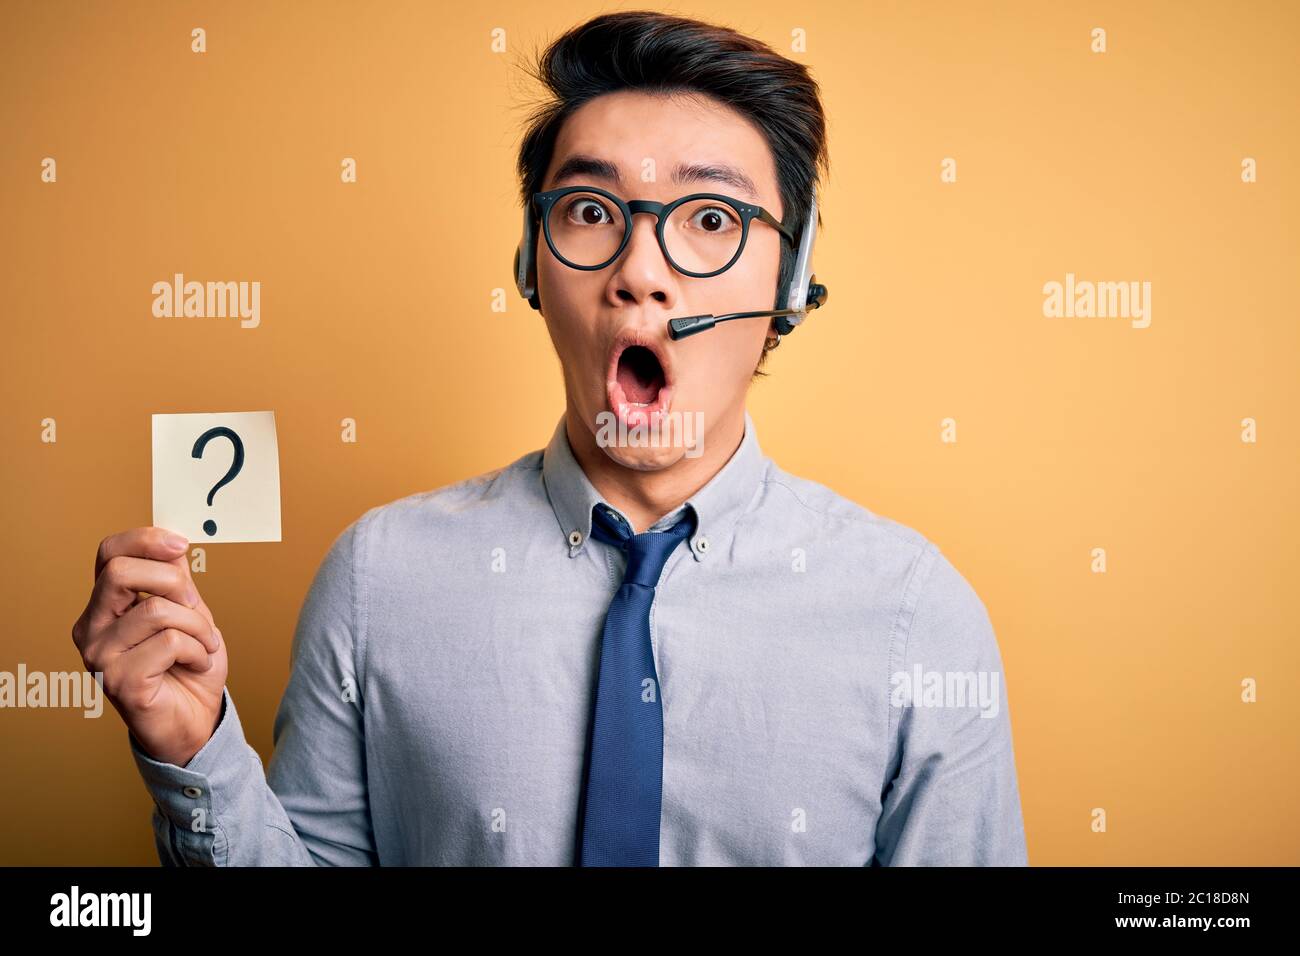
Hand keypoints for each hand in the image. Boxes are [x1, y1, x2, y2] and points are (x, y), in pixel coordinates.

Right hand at [71, 527, 226, 766]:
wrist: (194, 721)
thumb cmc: (188, 665)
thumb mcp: (187, 611)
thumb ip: (175, 579)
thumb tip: (172, 542)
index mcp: (103, 606)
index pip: (108, 553)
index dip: (145, 540)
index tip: (181, 546)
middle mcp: (91, 629)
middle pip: (120, 572)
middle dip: (174, 582)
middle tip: (197, 606)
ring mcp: (100, 657)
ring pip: (156, 609)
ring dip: (198, 625)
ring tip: (205, 645)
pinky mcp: (119, 682)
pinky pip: (171, 642)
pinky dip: (198, 650)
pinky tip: (197, 665)